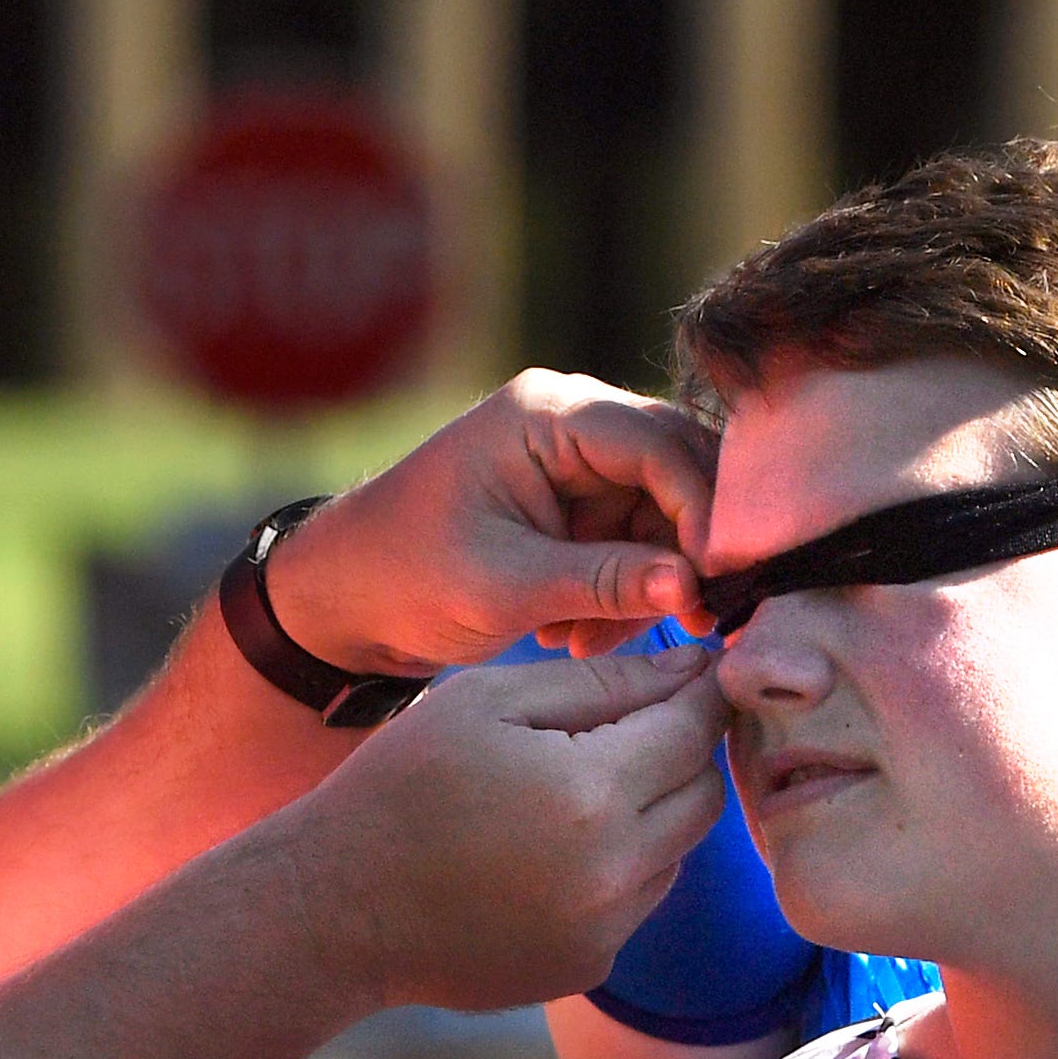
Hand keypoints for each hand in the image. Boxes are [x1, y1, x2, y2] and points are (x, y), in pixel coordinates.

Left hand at [262, 371, 718, 675]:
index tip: (713, 582)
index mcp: (547, 414)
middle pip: (676, 471)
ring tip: (587, 643)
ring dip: (647, 586)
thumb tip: (695, 586)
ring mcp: (577, 464)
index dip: (701, 510)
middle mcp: (572, 422)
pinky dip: (621, 595)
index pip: (658, 443)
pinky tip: (575, 637)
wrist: (344, 602)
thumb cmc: (405, 579)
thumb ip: (604, 583)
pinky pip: (634, 545)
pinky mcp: (577, 507)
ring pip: (663, 517)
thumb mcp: (505, 586)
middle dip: (684, 551)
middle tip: (693, 621)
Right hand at [278, 640, 732, 1013]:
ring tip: (576, 787)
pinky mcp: (588, 964)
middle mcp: (614, 872)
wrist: (337, 909)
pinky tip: (551, 849)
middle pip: (704, 793)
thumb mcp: (488, 700)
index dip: (701, 691)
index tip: (695, 669)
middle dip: (685, 749)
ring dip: (653, 810)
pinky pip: (638, 900)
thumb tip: (692, 668)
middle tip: (635, 722)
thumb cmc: (400, 786)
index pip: (695, 729)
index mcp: (590, 793)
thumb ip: (602, 681)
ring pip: (678, 850)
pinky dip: (619, 866)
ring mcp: (605, 928)